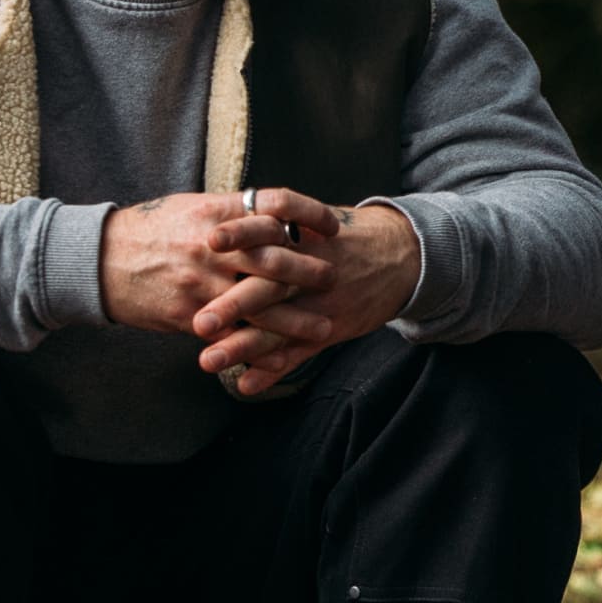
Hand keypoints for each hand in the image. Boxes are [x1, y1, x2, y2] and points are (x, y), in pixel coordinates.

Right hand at [100, 192, 313, 334]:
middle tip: (333, 277)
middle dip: (309, 271)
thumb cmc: (148, 230)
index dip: (309, 213)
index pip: (276, 204)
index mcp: (217, 212)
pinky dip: (258, 347)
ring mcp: (204, 282)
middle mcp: (214, 246)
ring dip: (296, 320)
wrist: (99, 260)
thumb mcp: (191, 208)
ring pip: (261, 304)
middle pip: (276, 257)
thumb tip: (272, 216)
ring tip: (322, 329)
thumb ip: (232, 214)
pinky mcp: (191, 314)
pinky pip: (233, 333)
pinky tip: (281, 356)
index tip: (332, 226)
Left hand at [187, 188, 419, 396]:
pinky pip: (300, 352)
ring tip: (208, 362)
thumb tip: (220, 217)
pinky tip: (247, 385)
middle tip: (198, 322)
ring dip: (242, 347)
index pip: (267, 231)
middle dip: (233, 305)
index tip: (209, 240)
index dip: (239, 235)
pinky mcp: (332, 328)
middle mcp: (309, 272)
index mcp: (302, 239)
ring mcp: (320, 304)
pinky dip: (273, 369)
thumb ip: (273, 221)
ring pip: (278, 327)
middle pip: (268, 287)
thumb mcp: (314, 219)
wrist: (403, 255)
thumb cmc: (346, 236)